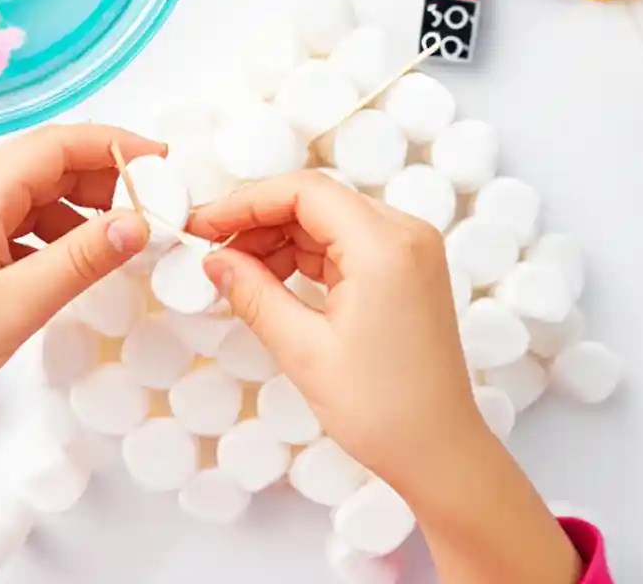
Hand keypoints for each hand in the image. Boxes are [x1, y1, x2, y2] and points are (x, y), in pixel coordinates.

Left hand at [0, 124, 161, 428]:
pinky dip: (54, 236)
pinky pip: (16, 223)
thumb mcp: (18, 304)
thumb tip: (137, 223)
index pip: (58, 144)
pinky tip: (77, 265)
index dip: (116, 146)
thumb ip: (82, 259)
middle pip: (47, 164)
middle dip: (104, 182)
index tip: (164, 164)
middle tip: (152, 211)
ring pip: (34, 195)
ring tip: (121, 244)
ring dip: (81, 213)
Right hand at [188, 171, 579, 583]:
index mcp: (385, 246)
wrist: (440, 451)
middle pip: (316, 201)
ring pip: (329, 221)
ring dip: (279, 240)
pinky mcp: (407, 272)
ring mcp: (411, 252)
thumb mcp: (303, 350)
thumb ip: (254, 294)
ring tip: (236, 275)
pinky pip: (347, 246)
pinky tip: (270, 282)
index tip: (203, 226)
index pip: (303, 191)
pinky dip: (306, 258)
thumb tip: (215, 261)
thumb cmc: (383, 409)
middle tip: (211, 252)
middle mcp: (406, 235)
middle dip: (259, 221)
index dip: (245, 202)